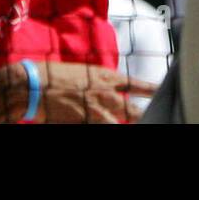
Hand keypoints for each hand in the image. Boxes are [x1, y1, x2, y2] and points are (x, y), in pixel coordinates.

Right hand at [22, 61, 157, 123]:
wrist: (35, 85)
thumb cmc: (59, 77)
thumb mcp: (87, 73)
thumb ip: (105, 82)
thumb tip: (117, 91)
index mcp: (106, 77)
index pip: (136, 84)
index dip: (151, 89)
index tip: (162, 92)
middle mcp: (104, 94)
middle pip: (132, 109)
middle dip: (144, 114)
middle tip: (155, 116)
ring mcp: (94, 110)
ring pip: (119, 122)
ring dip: (128, 123)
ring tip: (142, 123)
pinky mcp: (83, 122)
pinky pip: (102, 127)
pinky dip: (109, 126)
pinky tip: (114, 126)